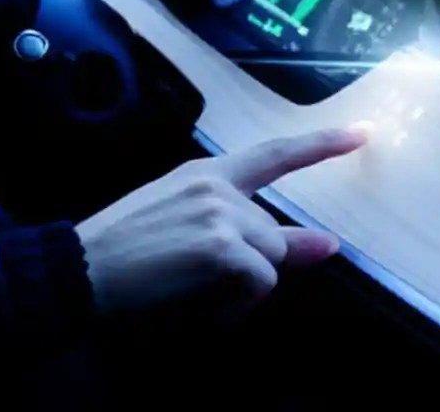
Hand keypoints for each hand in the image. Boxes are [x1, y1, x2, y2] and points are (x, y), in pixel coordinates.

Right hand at [75, 127, 367, 315]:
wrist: (78, 270)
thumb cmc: (123, 255)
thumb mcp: (188, 231)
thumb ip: (258, 234)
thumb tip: (328, 243)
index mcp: (205, 174)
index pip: (276, 154)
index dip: (322, 144)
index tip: (361, 133)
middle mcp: (216, 185)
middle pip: (274, 233)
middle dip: (253, 266)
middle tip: (205, 285)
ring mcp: (220, 212)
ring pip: (271, 258)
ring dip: (244, 286)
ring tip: (197, 293)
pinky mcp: (220, 245)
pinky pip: (260, 282)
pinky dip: (239, 306)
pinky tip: (207, 307)